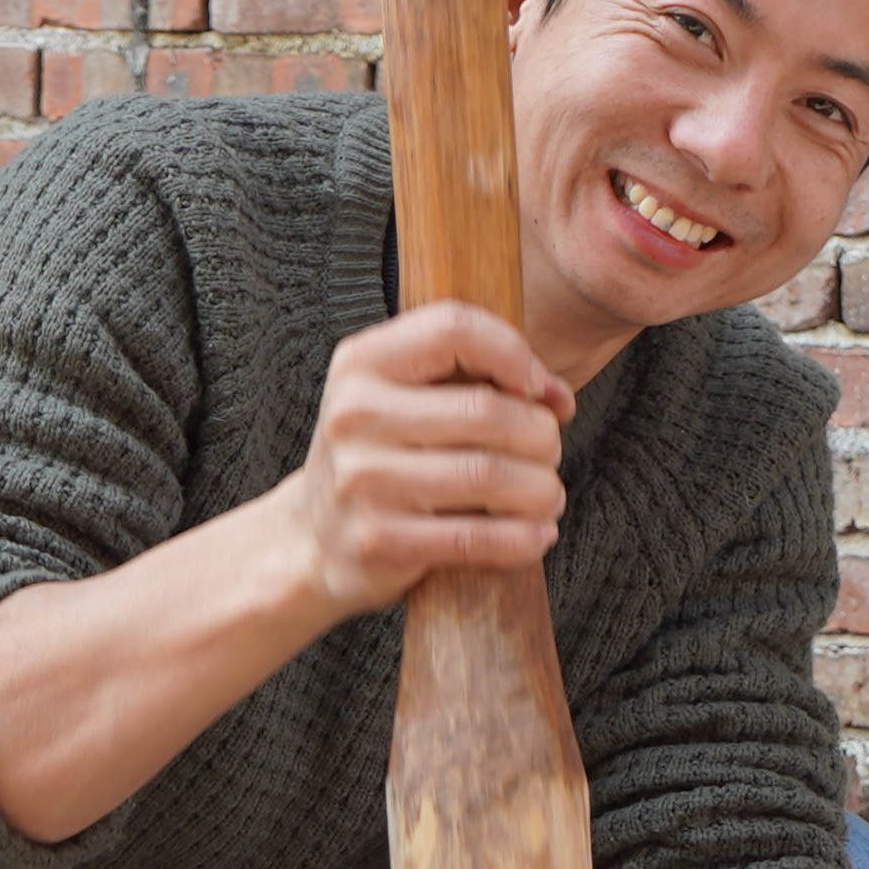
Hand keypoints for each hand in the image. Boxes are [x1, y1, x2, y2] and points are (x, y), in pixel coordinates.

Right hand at [277, 300, 574, 616]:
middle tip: (549, 454)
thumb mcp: (405, 399)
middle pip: (486, 410)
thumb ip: (477, 380)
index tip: (537, 389)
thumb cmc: (381, 458)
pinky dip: (522, 538)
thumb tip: (557, 399)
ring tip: (546, 496)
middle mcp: (353, 415)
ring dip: (540, 490)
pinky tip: (536, 535)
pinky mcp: (376, 540)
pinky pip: (475, 537)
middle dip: (541, 435)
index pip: (453, 328)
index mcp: (361, 363)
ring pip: (489, 475)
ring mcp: (360, 480)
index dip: (514, 352)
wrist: (312, 539)